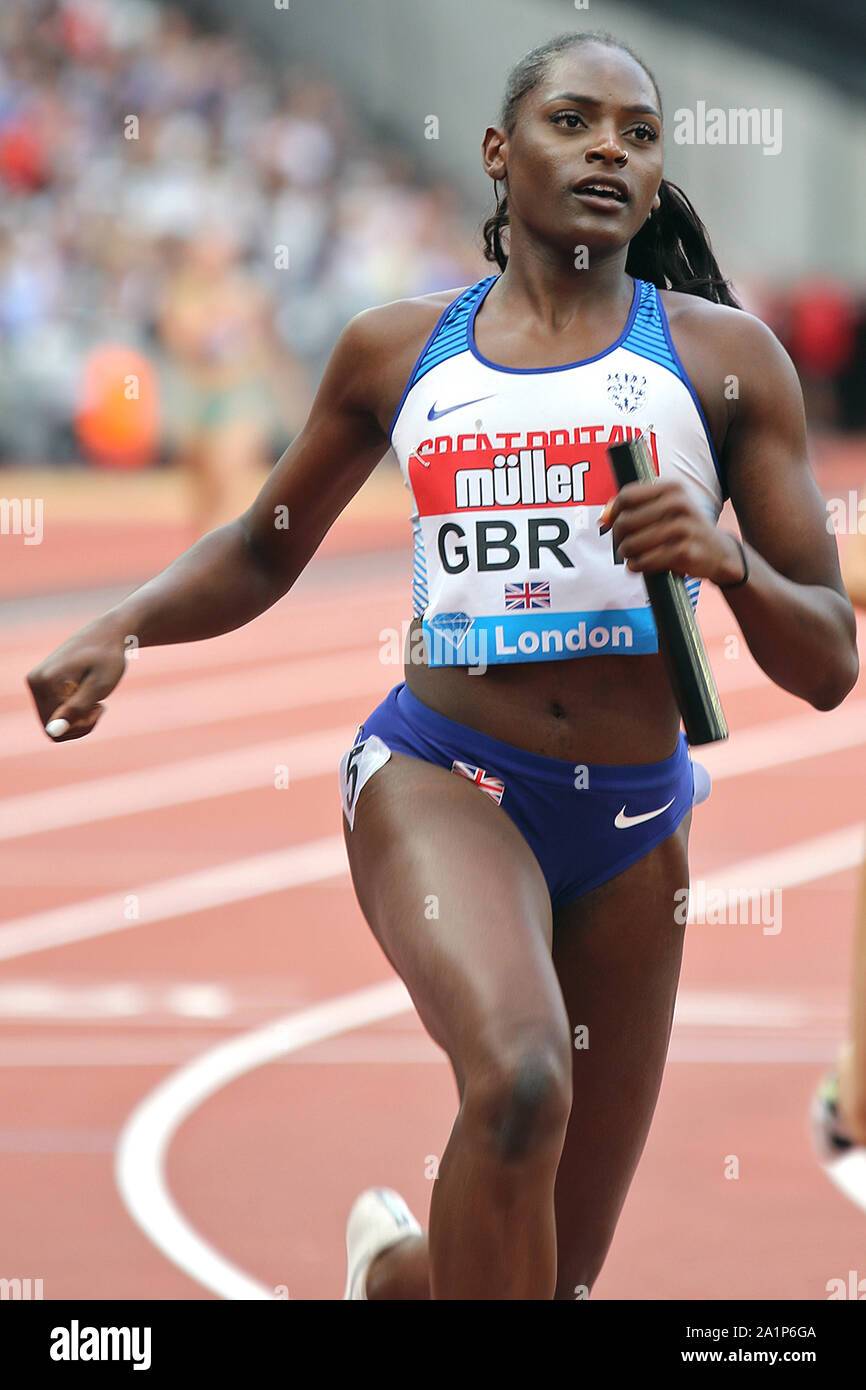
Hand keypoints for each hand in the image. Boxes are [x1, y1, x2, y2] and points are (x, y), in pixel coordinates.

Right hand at [26, 621, 128, 741]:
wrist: (108, 634)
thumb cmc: (108, 659)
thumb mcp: (99, 686)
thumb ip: (76, 708)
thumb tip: (53, 731)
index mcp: (45, 682)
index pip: (55, 729)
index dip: (81, 726)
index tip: (100, 707)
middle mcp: (34, 682)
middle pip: (52, 728)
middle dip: (80, 723)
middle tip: (99, 705)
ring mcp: (36, 682)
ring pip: (54, 722)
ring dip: (79, 718)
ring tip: (95, 700)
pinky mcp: (42, 683)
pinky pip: (55, 712)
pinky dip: (75, 711)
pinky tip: (88, 696)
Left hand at [599, 479, 745, 585]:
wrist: (719, 552)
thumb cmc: (684, 529)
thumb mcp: (666, 509)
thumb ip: (635, 507)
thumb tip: (603, 517)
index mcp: (672, 488)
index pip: (627, 496)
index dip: (613, 512)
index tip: (612, 524)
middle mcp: (679, 504)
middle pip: (625, 521)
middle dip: (618, 537)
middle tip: (623, 545)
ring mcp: (683, 528)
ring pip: (632, 544)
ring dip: (626, 554)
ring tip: (632, 557)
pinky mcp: (684, 552)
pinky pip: (645, 561)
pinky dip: (637, 566)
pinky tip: (639, 566)